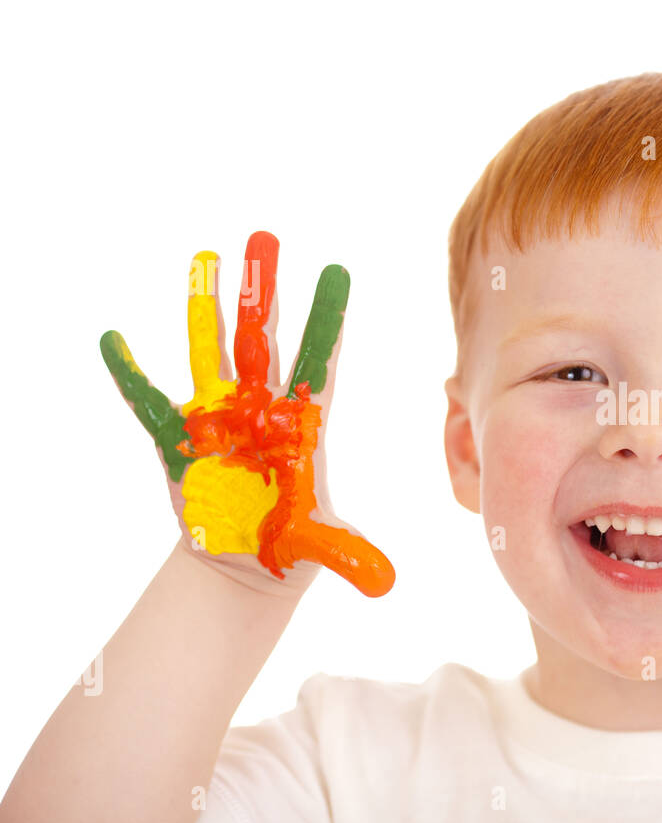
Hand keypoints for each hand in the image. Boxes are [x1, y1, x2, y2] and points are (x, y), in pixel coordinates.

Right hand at [100, 230, 394, 597]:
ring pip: (211, 353)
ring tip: (205, 259)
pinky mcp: (178, 441)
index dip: (327, 321)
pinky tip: (114, 339)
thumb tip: (386, 585)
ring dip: (205, 309)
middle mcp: (259, 410)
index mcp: (301, 425)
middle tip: (265, 236)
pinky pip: (149, 403)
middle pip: (263, 341)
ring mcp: (218, 419)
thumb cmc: (289, 545)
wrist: (244, 563)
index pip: (319, 363)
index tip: (338, 272)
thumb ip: (348, 555)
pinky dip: (131, 373)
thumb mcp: (318, 548)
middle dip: (262, 292)